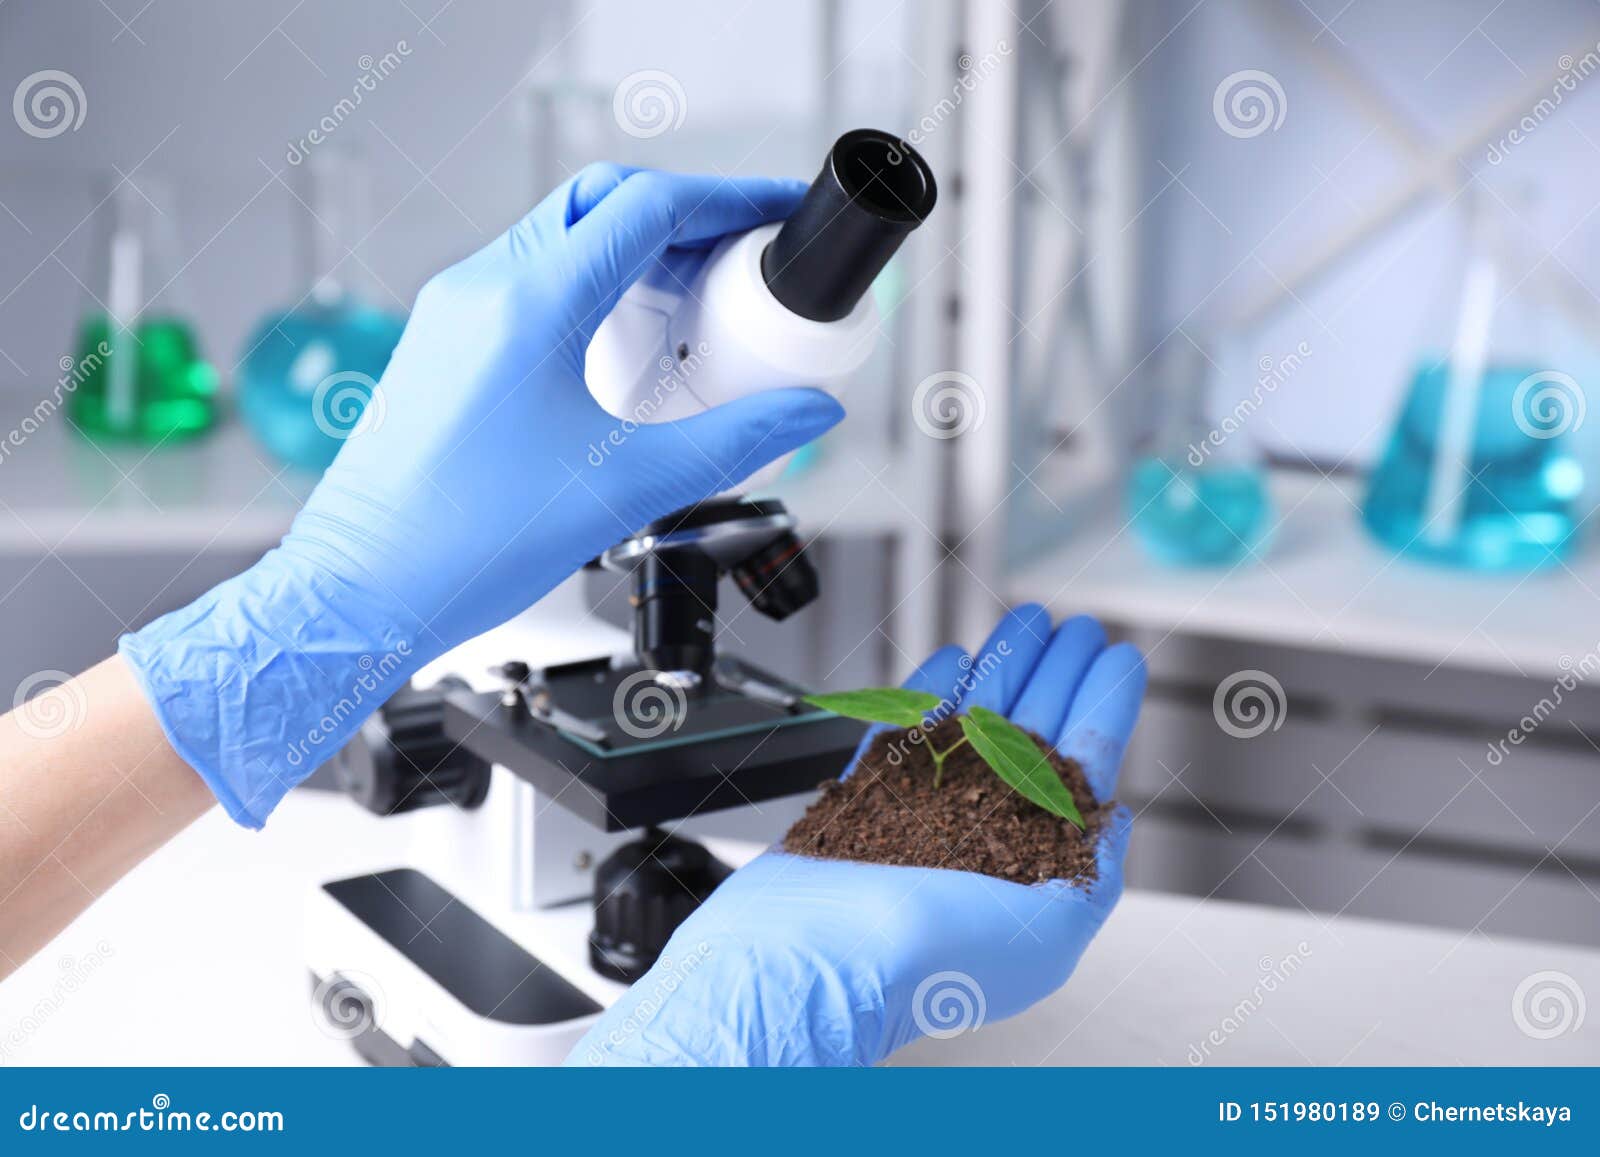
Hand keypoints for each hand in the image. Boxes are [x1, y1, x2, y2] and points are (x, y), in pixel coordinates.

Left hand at [119, 166, 844, 827]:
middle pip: (603, 198)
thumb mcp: (628, 489)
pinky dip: (593, 279)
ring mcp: (456, 309)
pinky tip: (627, 336)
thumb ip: (735, 440)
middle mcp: (484, 287)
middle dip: (686, 211)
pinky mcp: (444, 340)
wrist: (359, 591)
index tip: (778, 212)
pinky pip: (530, 275)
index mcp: (530, 305)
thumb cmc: (468, 545)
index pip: (647, 205)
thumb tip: (810, 410)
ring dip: (637, 245)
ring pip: (564, 233)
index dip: (728, 198)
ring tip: (699, 295)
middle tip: (746, 250)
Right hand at [570, 605, 1144, 1065]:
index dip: (1102, 702)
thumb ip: (1097, 869)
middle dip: (1056, 670)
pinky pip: (905, 725)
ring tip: (1026, 620)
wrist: (823, 959)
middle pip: (1033, 727)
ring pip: (975, 715)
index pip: (1082, 763)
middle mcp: (983, 827)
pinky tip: (954, 656)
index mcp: (1034, 856)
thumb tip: (1115, 819)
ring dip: (1004, 663)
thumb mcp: (1057, 927)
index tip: (1114, 655)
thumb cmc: (935, 959)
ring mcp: (925, 804)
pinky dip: (931, 687)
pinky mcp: (869, 790)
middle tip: (1071, 626)